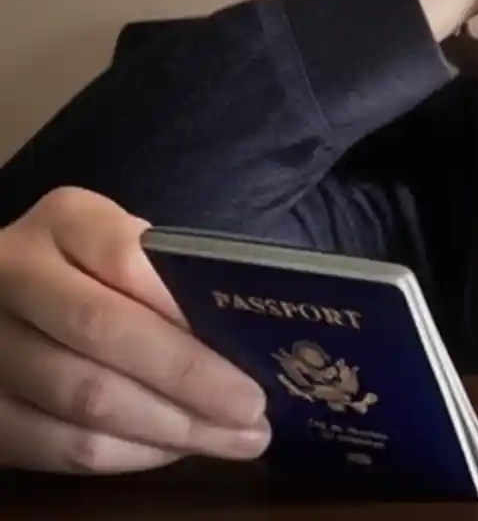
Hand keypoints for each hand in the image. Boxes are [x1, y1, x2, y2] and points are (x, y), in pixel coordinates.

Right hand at [0, 188, 268, 473]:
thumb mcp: (137, 258)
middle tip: (252, 410)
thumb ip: (179, 286)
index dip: (183, 307)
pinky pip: (57, 445)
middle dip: (190, 377)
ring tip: (234, 439)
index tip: (246, 349)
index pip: (125, 256)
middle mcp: (13, 271)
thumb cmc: (106, 282)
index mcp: (66, 221)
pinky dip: (128, 455)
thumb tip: (253, 346)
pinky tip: (176, 450)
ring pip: (82, 397)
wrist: (14, 313)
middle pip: (102, 328)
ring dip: (170, 428)